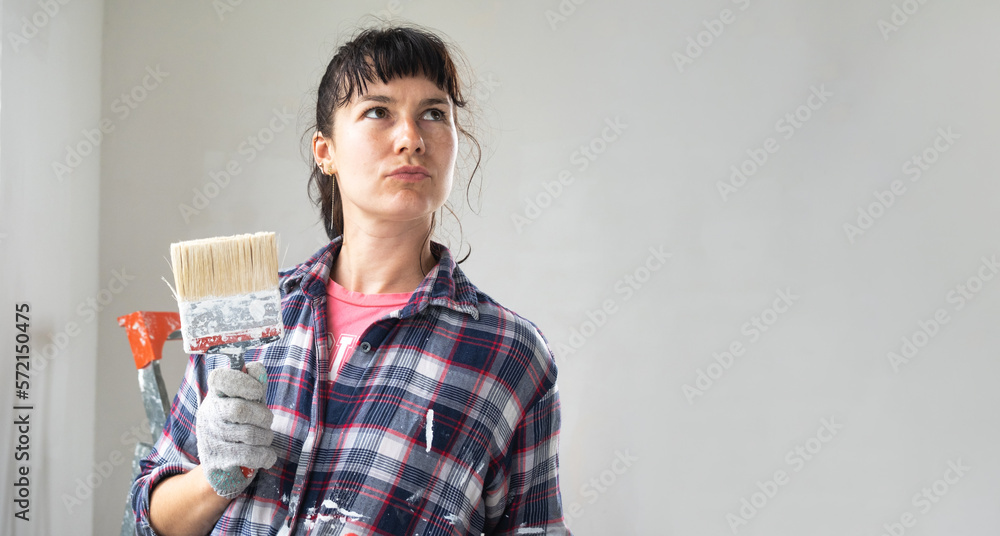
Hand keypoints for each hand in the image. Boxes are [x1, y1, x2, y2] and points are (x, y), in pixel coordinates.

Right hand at [195, 361, 276, 498]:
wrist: (222, 467)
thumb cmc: (239, 426)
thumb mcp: (246, 402)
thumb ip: (254, 385)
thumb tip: (256, 368)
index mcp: (215, 396)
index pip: (219, 379)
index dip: (243, 382)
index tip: (258, 392)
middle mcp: (208, 415)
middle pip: (239, 410)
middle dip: (263, 416)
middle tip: (267, 421)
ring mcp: (210, 438)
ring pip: (248, 434)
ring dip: (266, 437)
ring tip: (265, 438)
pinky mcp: (216, 460)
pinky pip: (248, 455)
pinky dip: (265, 455)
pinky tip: (268, 456)